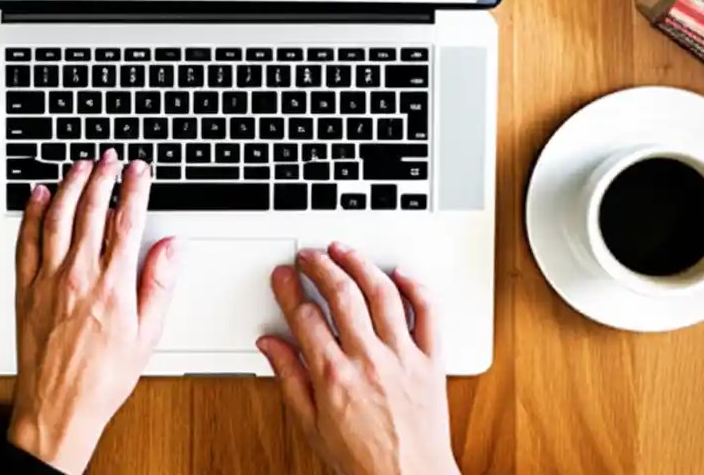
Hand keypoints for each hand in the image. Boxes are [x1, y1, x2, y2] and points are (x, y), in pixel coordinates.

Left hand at [8, 152, 178, 474]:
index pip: (126, 221)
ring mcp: (48, 279)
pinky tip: (39, 196)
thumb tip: (171, 248)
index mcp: (112, 286)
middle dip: (102, 177)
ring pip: (57, 217)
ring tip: (79, 166)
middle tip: (109, 158)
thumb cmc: (103, 378)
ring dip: (69, 186)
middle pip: (90, 210)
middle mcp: (77, 275)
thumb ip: (159, 284)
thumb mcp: (147, 335)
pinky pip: (27, 240)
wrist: (58, 408)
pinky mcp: (25, 288)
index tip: (138, 169)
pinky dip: (33, 213)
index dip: (134, 188)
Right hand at [257, 243, 458, 474]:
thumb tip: (271, 345)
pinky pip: (429, 313)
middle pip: (341, 293)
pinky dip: (416, 287)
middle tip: (310, 256)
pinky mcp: (431, 360)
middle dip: (320, 265)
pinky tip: (400, 273)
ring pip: (382, 292)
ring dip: (359, 264)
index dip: (288, 288)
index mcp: (334, 375)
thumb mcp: (311, 423)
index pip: (305, 315)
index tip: (282, 275)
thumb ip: (290, 377)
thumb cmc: (362, 461)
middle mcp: (369, 359)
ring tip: (343, 250)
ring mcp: (403, 356)